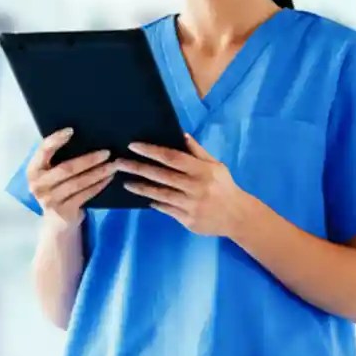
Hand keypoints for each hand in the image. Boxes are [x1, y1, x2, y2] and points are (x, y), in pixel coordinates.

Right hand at [26, 127, 116, 232]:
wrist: (56, 222)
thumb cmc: (56, 189)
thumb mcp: (51, 174)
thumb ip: (57, 158)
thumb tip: (82, 136)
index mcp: (33, 170)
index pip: (43, 150)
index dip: (56, 140)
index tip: (71, 130)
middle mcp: (37, 185)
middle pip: (66, 168)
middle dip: (89, 159)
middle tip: (107, 152)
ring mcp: (50, 200)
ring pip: (79, 182)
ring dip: (99, 172)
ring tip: (113, 164)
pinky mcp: (64, 211)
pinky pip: (86, 195)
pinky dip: (99, 185)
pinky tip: (109, 178)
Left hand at [115, 133, 252, 237]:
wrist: (237, 216)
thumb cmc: (224, 187)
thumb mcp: (216, 165)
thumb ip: (197, 152)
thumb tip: (181, 134)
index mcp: (202, 170)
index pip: (172, 157)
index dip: (152, 151)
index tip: (133, 146)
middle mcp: (195, 187)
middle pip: (161, 175)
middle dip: (138, 168)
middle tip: (119, 163)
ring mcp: (190, 205)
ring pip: (160, 194)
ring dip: (141, 187)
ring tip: (125, 182)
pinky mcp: (187, 220)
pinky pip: (166, 209)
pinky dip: (154, 202)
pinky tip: (144, 197)